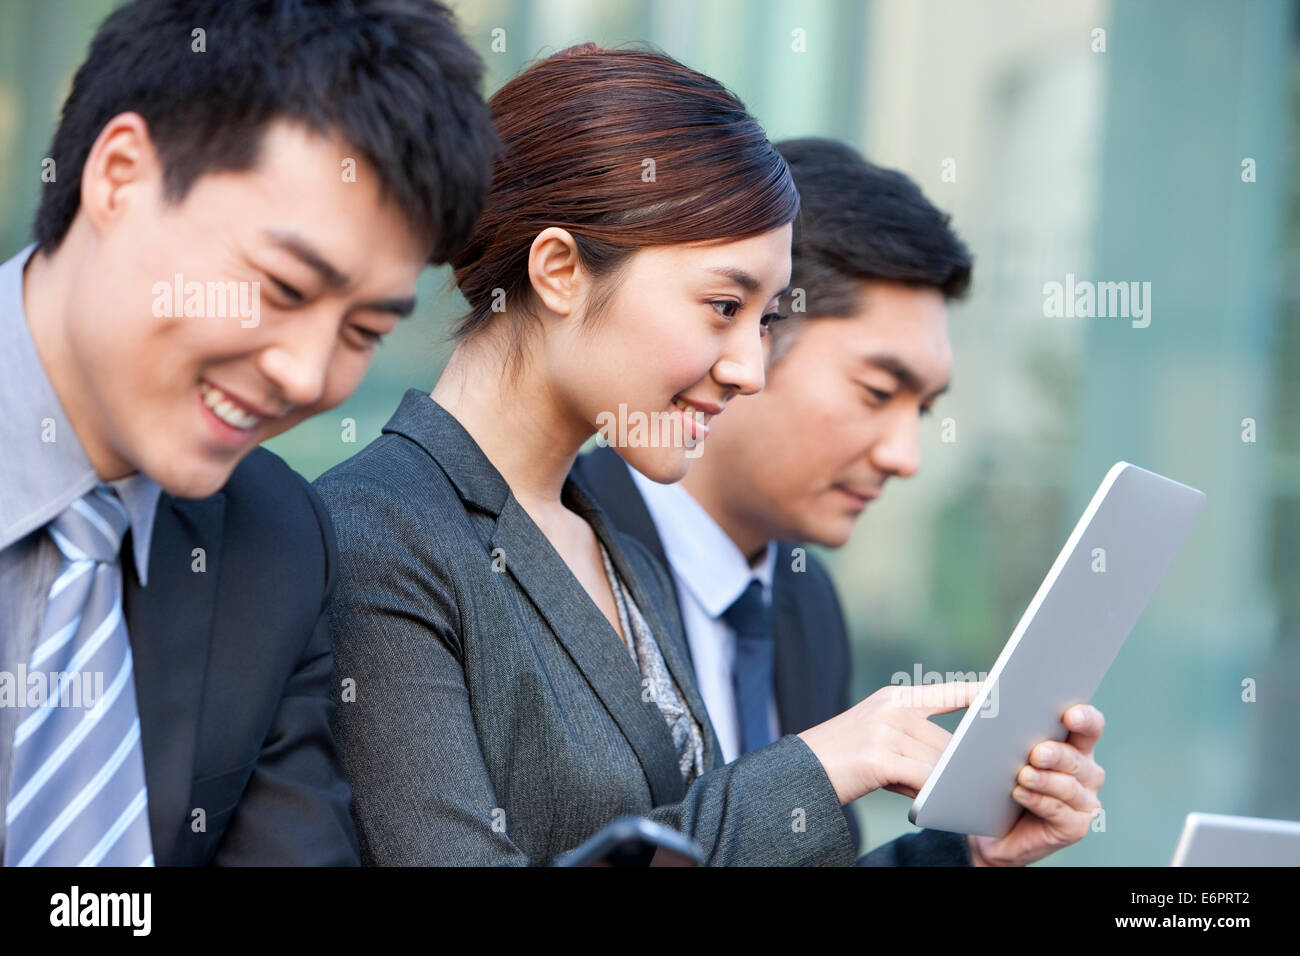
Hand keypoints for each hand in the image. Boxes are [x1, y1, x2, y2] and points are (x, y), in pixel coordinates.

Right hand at [799, 681, 981, 804]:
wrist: (800, 772)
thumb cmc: (842, 760)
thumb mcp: (877, 735)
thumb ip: (913, 738)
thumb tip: (952, 760)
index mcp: (894, 697)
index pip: (947, 692)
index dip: (977, 693)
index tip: (1005, 693)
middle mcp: (892, 708)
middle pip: (947, 742)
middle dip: (948, 767)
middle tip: (945, 784)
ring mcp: (886, 730)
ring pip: (938, 762)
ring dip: (935, 784)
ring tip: (916, 794)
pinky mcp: (880, 757)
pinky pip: (924, 778)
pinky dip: (927, 793)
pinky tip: (917, 801)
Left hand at [968, 704, 1105, 866]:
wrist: (987, 824)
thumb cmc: (995, 777)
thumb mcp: (995, 744)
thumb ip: (1000, 719)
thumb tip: (989, 697)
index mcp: (1075, 744)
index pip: (1090, 725)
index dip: (1084, 718)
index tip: (1069, 714)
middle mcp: (1086, 771)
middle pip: (1078, 757)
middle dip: (1057, 754)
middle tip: (1036, 752)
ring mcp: (1084, 801)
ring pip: (1069, 786)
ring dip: (1045, 780)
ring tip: (1022, 775)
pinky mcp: (1074, 827)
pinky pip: (1060, 813)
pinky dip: (1039, 802)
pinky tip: (1020, 794)